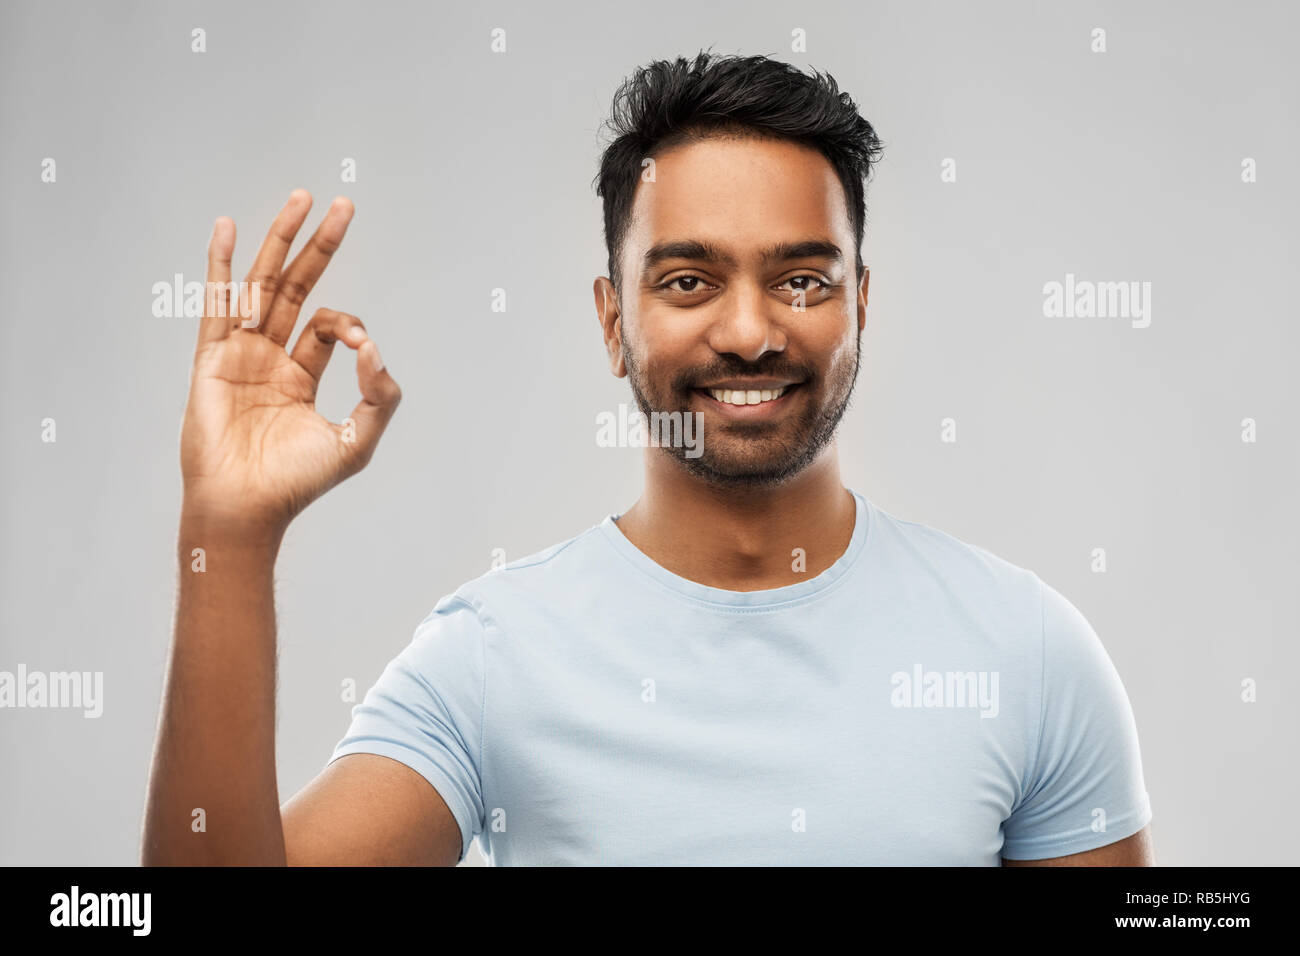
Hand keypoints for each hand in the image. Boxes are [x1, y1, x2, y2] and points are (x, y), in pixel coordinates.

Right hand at [179, 190, 400, 533]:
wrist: (246, 506)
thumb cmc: (298, 482)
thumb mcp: (358, 439)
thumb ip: (380, 395)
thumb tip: (373, 347)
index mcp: (299, 376)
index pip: (327, 327)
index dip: (349, 326)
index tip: (360, 348)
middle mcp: (268, 359)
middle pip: (295, 288)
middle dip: (319, 247)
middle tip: (342, 204)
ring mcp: (238, 354)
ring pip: (261, 284)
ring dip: (280, 240)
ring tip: (301, 199)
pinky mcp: (212, 358)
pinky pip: (217, 303)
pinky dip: (222, 266)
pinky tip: (227, 228)